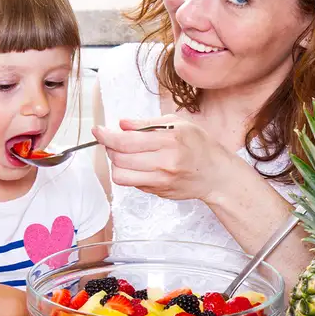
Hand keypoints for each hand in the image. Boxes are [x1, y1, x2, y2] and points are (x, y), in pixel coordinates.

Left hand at [91, 115, 237, 201]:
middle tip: (114, 140)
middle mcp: (165, 162)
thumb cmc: (199, 145)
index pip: (126, 140)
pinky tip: (139, 165)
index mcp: (170, 140)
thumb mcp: (178, 124)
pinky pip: (132, 183)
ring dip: (116, 163)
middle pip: (119, 158)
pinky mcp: (158, 192)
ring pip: (120, 175)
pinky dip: (128, 173)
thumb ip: (146, 123)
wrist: (216, 174)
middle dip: (109, 147)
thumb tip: (122, 124)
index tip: (97, 130)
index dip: (106, 135)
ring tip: (125, 154)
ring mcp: (161, 180)